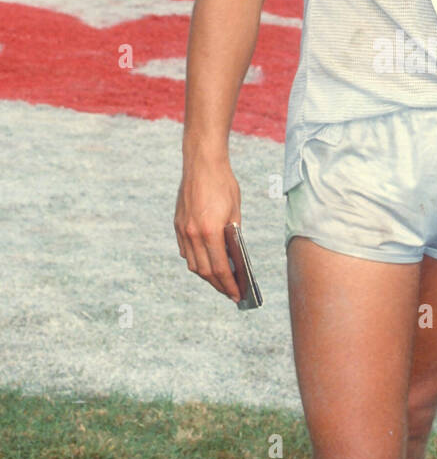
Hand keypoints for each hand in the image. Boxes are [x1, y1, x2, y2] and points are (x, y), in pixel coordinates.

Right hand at [174, 158, 241, 300]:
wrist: (201, 163)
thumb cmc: (223, 184)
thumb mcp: (235, 211)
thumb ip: (233, 236)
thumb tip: (234, 258)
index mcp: (210, 231)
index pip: (220, 268)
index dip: (229, 284)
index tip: (237, 295)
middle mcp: (193, 234)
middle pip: (204, 271)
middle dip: (218, 285)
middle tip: (231, 293)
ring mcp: (182, 230)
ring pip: (192, 263)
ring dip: (206, 275)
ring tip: (220, 281)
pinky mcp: (177, 224)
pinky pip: (185, 251)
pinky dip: (195, 260)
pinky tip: (206, 263)